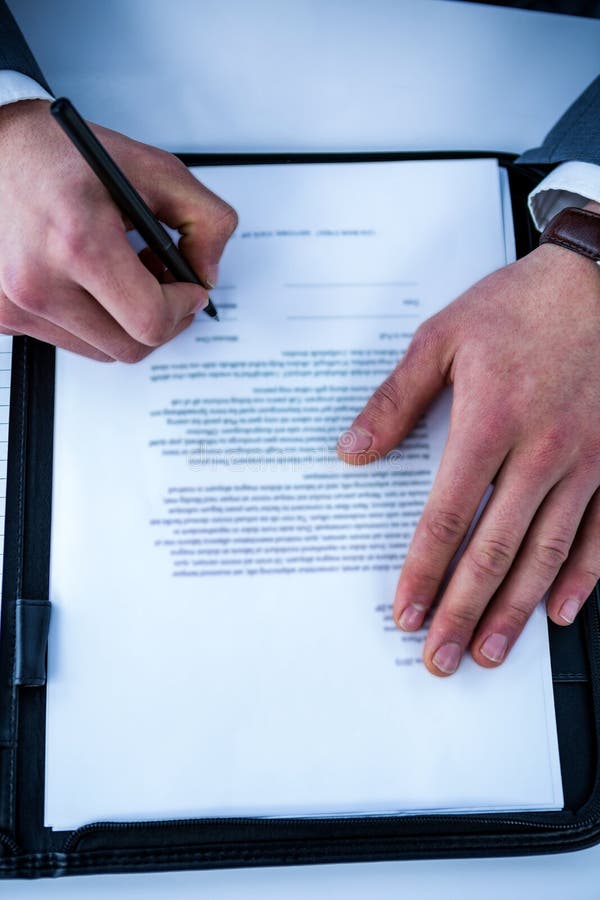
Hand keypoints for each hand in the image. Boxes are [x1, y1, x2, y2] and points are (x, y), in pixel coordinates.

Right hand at [0, 99, 237, 360]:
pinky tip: (90, 280)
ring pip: (101, 350)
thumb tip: (209, 274)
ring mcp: (14, 305)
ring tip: (123, 274)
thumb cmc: (62, 152)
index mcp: (77, 243)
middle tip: (164, 283)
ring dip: (125, 322)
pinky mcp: (1, 315)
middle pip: (130, 347)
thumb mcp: (151, 169)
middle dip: (160, 319)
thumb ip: (205, 220)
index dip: (182, 308)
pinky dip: (91, 320)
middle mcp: (38, 282)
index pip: (150, 322)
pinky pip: (68, 341)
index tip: (190, 289)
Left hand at [337, 234, 599, 675]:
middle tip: (442, 657)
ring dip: (516, 610)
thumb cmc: (517, 307)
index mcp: (489, 422)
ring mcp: (584, 461)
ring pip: (547, 553)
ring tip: (490, 651)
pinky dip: (583, 577)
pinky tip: (561, 612)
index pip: (447, 516)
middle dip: (464, 610)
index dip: (424, 571)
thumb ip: (395, 400)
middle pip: (496, 549)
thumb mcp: (442, 338)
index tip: (406, 612)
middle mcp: (539, 452)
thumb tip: (352, 451)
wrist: (596, 281)